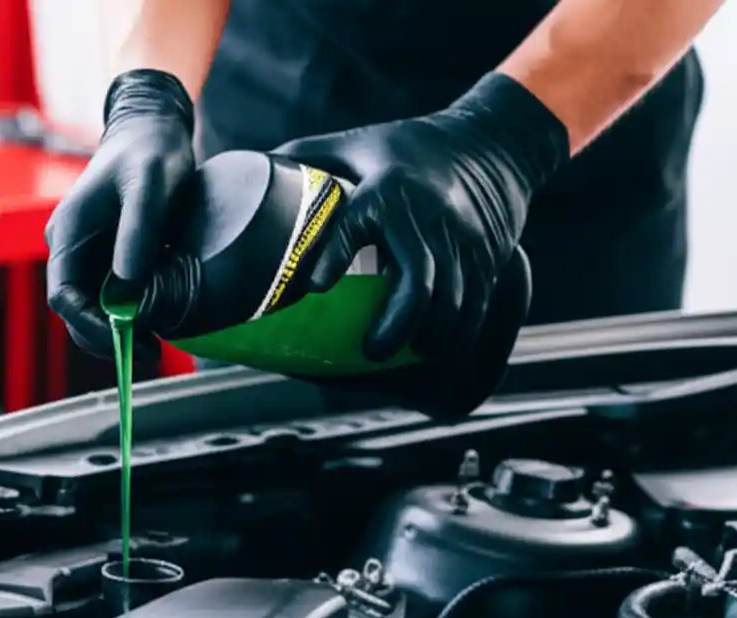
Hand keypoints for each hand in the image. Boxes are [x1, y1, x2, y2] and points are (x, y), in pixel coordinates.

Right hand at [45, 70, 195, 359]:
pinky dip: (134, 316)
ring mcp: (91, 256)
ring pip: (96, 310)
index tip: (125, 340)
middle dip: (107, 338)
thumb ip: (138, 233)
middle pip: (76, 312)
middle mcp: (72, 251)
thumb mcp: (150, 186)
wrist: (154, 132)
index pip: (64, 297)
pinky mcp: (112, 258)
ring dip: (121, 332)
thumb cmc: (149, 152)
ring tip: (158, 344)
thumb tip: (127, 288)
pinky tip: (160, 321)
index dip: (90, 325)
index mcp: (68, 234)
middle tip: (149, 352)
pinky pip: (116, 298)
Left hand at [273, 73, 569, 361]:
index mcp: (388, 188)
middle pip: (420, 279)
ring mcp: (464, 239)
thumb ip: (305, 159)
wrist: (491, 142)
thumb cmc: (409, 148)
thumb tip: (245, 176)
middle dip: (396, 323)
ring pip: (455, 300)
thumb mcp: (355, 144)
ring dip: (430, 337)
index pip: (359, 220)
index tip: (312, 285)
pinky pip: (477, 305)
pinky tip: (434, 350)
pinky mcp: (487, 257)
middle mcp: (429, 215)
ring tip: (406, 355)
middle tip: (370, 351)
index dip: (336, 251)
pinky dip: (457, 334)